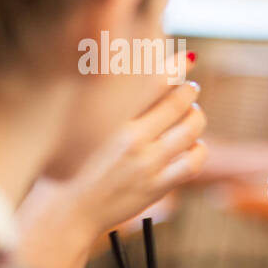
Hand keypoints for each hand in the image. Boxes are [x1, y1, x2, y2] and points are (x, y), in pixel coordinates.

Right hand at [16, 78, 206, 267]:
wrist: (68, 209)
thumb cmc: (72, 164)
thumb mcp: (83, 127)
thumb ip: (111, 103)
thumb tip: (130, 75)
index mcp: (110, 118)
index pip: (150, 82)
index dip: (174, 66)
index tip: (188, 58)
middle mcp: (130, 138)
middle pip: (177, 102)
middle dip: (188, 92)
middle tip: (189, 90)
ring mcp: (147, 163)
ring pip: (191, 129)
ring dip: (197, 118)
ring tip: (193, 115)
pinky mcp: (157, 185)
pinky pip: (193, 162)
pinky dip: (199, 149)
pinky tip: (193, 146)